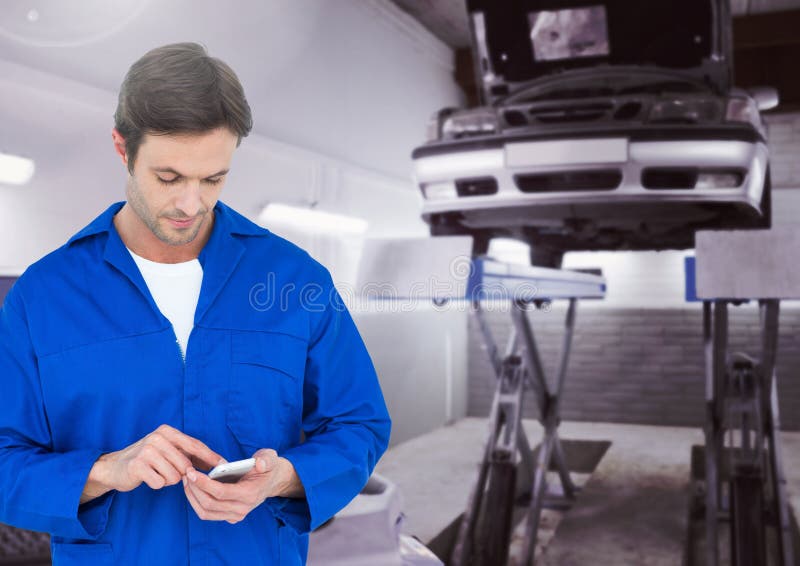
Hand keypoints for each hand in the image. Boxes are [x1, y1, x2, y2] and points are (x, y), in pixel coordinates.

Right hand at [81, 424, 223, 502]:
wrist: (114, 467)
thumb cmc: (147, 459)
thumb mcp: (168, 450)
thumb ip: (188, 454)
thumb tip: (215, 463)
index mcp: (167, 431)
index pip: (195, 445)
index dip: (210, 457)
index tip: (223, 465)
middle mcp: (157, 438)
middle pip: (186, 465)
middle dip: (182, 474)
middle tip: (168, 471)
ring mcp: (147, 451)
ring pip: (175, 476)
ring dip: (168, 479)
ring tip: (157, 473)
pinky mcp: (138, 466)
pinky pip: (160, 483)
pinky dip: (158, 484)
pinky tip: (149, 477)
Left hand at [183, 448, 302, 523]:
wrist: (271, 482)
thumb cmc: (267, 467)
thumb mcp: (270, 458)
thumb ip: (266, 459)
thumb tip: (259, 464)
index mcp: (250, 494)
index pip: (221, 493)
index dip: (203, 483)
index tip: (191, 472)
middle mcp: (242, 509)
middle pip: (210, 504)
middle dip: (194, 489)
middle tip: (186, 473)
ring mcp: (235, 516)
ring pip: (206, 512)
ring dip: (192, 497)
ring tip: (187, 480)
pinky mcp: (229, 517)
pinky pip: (208, 514)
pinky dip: (196, 503)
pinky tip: (193, 489)